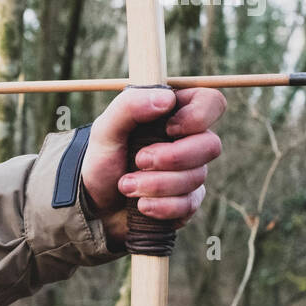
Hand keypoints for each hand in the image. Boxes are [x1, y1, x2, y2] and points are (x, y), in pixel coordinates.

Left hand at [81, 87, 226, 246]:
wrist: (93, 203)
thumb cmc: (102, 160)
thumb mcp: (105, 130)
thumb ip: (129, 106)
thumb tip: (167, 99)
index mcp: (173, 115)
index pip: (211, 102)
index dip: (199, 115)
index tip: (168, 128)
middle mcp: (188, 141)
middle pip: (211, 145)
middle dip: (172, 157)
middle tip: (138, 160)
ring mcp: (191, 172)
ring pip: (196, 177)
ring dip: (156, 184)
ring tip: (126, 186)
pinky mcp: (187, 202)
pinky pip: (189, 204)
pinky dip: (161, 205)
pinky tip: (140, 205)